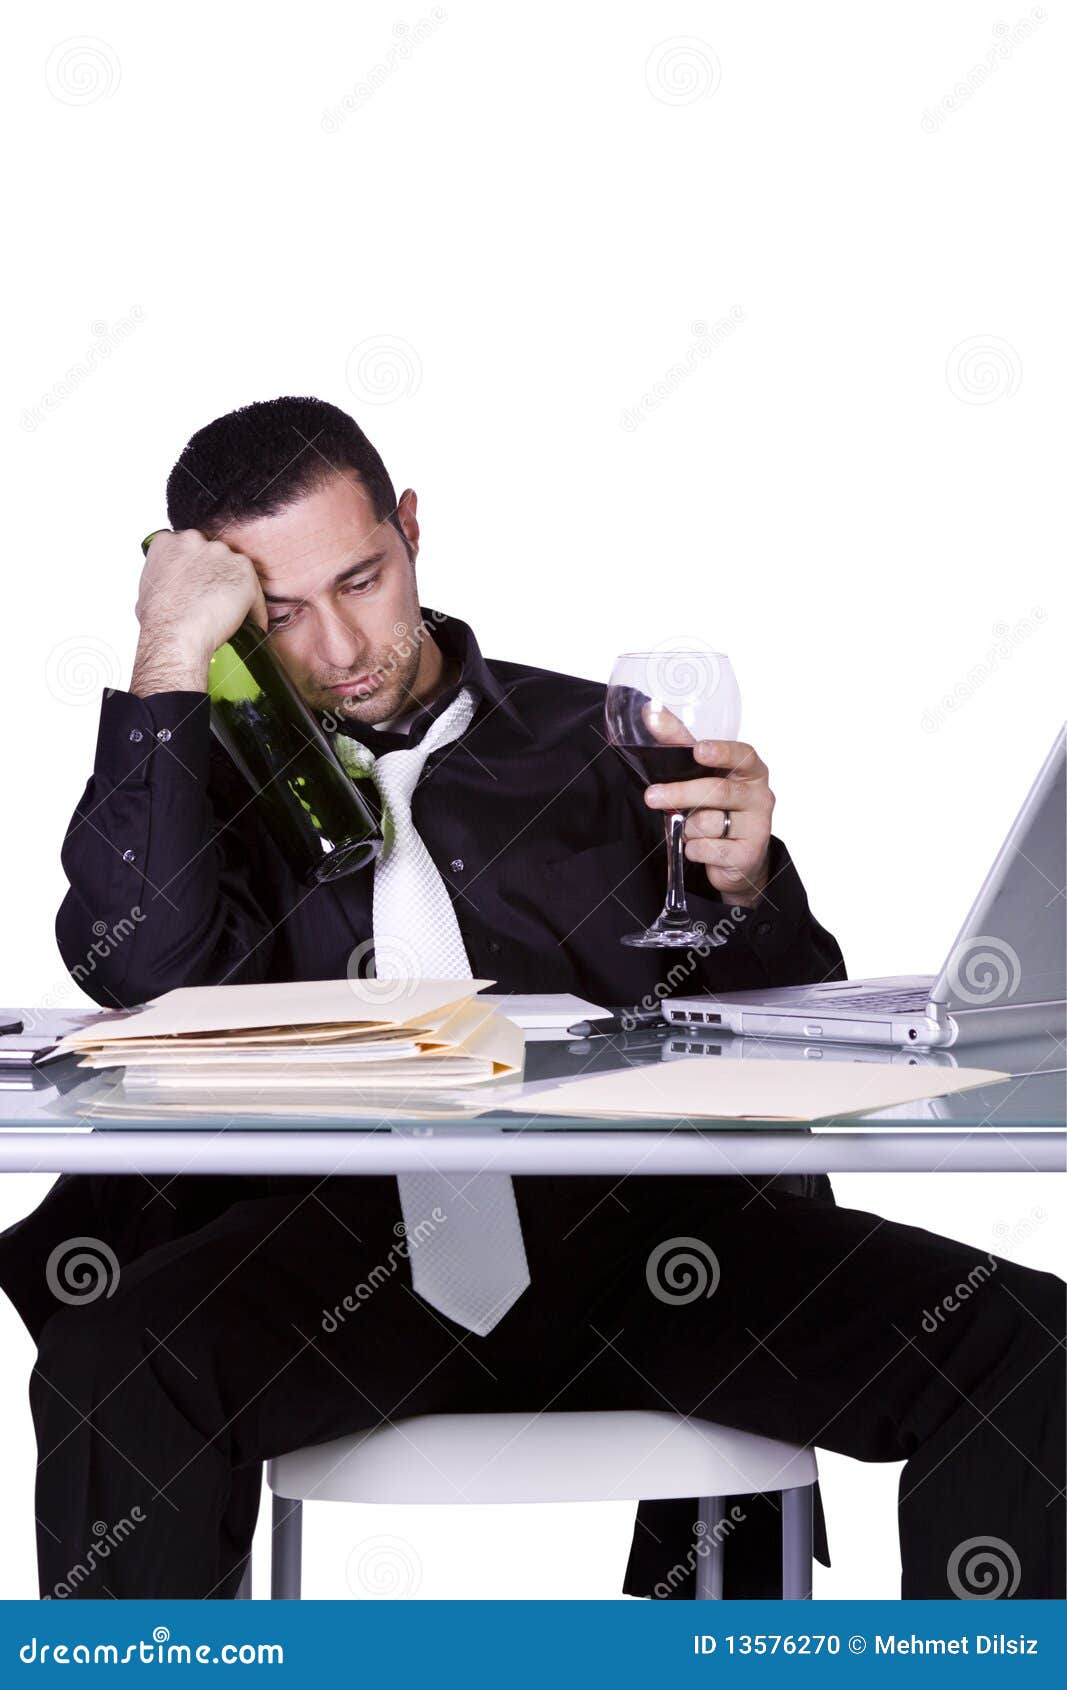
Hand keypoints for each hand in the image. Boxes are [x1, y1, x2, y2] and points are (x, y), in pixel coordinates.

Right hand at [131, 530, 268, 695]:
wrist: (176, 635)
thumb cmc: (160, 621)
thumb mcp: (148, 591)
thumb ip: (164, 578)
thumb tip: (171, 588)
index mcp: (167, 542)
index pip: (186, 549)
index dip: (195, 569)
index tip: (199, 585)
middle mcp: (194, 540)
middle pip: (212, 556)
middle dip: (216, 576)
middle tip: (216, 601)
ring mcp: (220, 552)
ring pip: (235, 572)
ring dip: (236, 592)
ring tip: (234, 617)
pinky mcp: (244, 569)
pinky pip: (254, 591)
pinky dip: (254, 610)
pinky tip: (251, 626)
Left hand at [644, 738, 774, 906]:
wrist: (739, 857)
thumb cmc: (719, 808)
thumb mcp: (704, 775)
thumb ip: (681, 745)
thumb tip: (651, 712)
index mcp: (751, 771)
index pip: (742, 756)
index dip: (721, 752)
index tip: (699, 750)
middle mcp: (760, 796)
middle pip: (717, 791)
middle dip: (681, 793)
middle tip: (652, 796)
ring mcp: (758, 826)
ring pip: (707, 823)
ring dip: (687, 827)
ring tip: (691, 828)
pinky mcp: (749, 854)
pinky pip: (707, 848)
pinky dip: (694, 848)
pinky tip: (701, 847)